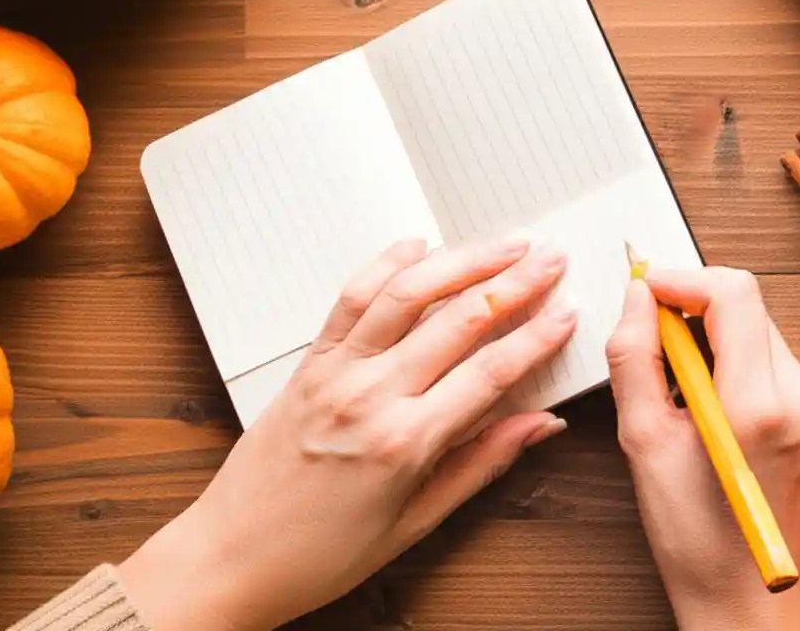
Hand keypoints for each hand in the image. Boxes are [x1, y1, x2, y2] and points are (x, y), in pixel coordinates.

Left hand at [120, 236, 575, 630]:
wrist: (230, 556)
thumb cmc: (318, 554)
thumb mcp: (414, 523)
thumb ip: (480, 464)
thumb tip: (538, 426)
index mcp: (404, 444)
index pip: (490, 372)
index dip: (537, 336)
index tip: (568, 310)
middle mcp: (369, 396)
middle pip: (457, 320)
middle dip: (513, 283)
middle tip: (550, 259)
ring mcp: (335, 372)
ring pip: (406, 294)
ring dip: (460, 260)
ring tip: (501, 243)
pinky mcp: (308, 363)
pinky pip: (350, 300)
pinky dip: (385, 265)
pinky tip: (416, 247)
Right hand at [606, 268, 799, 629]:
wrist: (750, 603)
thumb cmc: (694, 539)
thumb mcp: (642, 443)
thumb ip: (634, 358)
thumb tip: (635, 299)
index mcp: (759, 406)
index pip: (734, 294)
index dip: (682, 279)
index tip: (644, 289)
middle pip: (749, 307)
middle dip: (694, 306)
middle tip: (651, 341)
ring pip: (761, 333)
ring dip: (713, 338)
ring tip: (677, 388)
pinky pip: (773, 365)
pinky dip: (734, 365)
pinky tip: (708, 408)